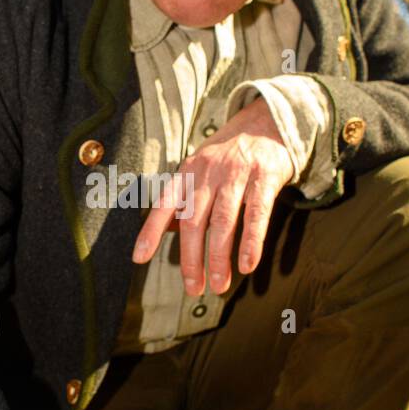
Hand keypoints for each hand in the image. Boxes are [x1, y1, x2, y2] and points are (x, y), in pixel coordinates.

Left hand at [132, 96, 294, 295]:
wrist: (269, 120)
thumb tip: (165, 231)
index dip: (150, 231)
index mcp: (188, 171)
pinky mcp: (265, 176)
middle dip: (191, 259)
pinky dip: (251, 241)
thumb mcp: (201, 168)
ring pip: (223, 221)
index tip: (139, 258)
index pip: (165, 204)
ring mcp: (237, 173)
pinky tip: (247, 264)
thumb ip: (186, 197)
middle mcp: (208, 172)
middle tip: (193, 288)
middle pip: (194, 221)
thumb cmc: (231, 155)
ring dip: (219, 257)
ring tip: (219, 285)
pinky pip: (257, 213)